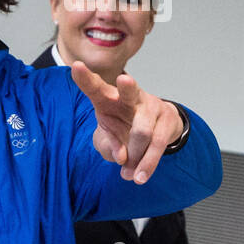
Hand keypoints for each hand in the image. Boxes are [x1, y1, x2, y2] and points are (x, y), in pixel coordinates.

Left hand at [71, 61, 183, 183]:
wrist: (153, 130)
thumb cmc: (122, 130)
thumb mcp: (107, 139)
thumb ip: (109, 146)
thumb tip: (122, 157)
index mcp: (107, 99)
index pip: (95, 87)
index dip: (85, 78)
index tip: (76, 66)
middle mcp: (130, 98)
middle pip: (128, 91)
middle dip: (127, 86)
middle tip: (125, 80)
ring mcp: (151, 106)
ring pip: (143, 131)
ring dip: (135, 156)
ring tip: (126, 176)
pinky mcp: (168, 118)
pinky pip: (157, 144)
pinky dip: (147, 163)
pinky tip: (139, 176)